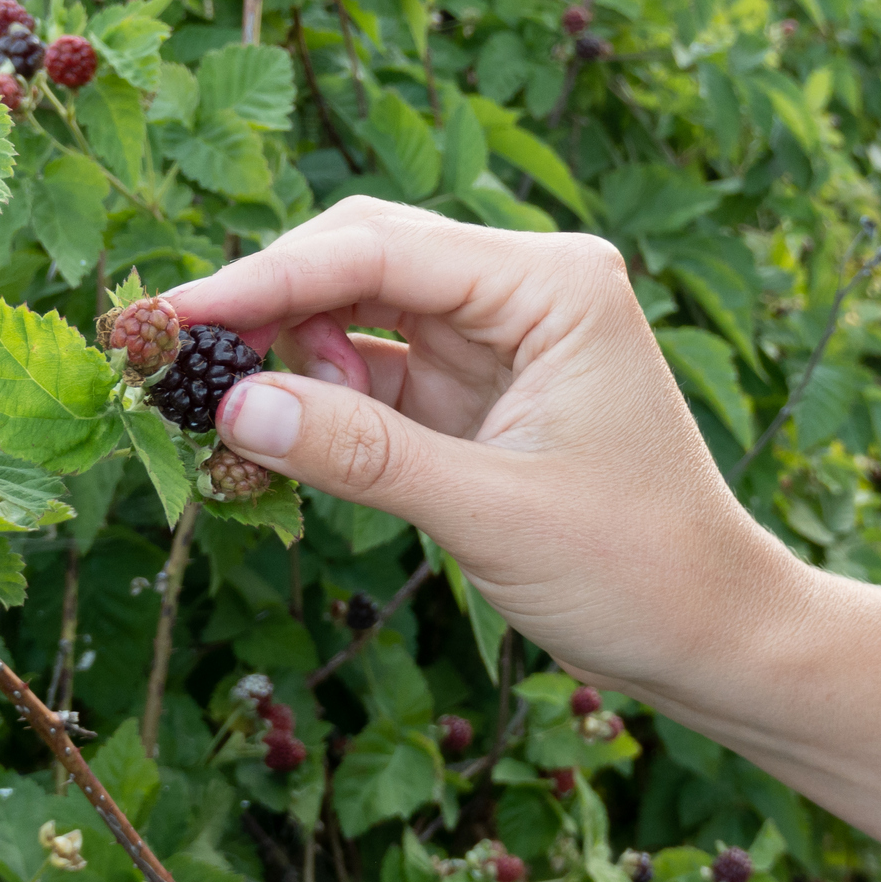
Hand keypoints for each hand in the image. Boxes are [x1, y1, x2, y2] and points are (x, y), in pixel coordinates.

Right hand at [164, 197, 809, 701]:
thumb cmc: (637, 568)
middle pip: (364, 259)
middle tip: (167, 353)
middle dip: (266, 302)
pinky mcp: (478, 387)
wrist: (712, 632)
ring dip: (286, 348)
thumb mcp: (490, 511)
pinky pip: (376, 369)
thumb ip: (359, 453)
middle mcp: (526, 288)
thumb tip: (232, 404)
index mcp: (553, 284)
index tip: (171, 315)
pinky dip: (318, 394)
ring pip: (360, 309)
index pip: (381, 249)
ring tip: (210, 400)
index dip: (265, 279)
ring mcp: (501, 336)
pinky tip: (267, 424)